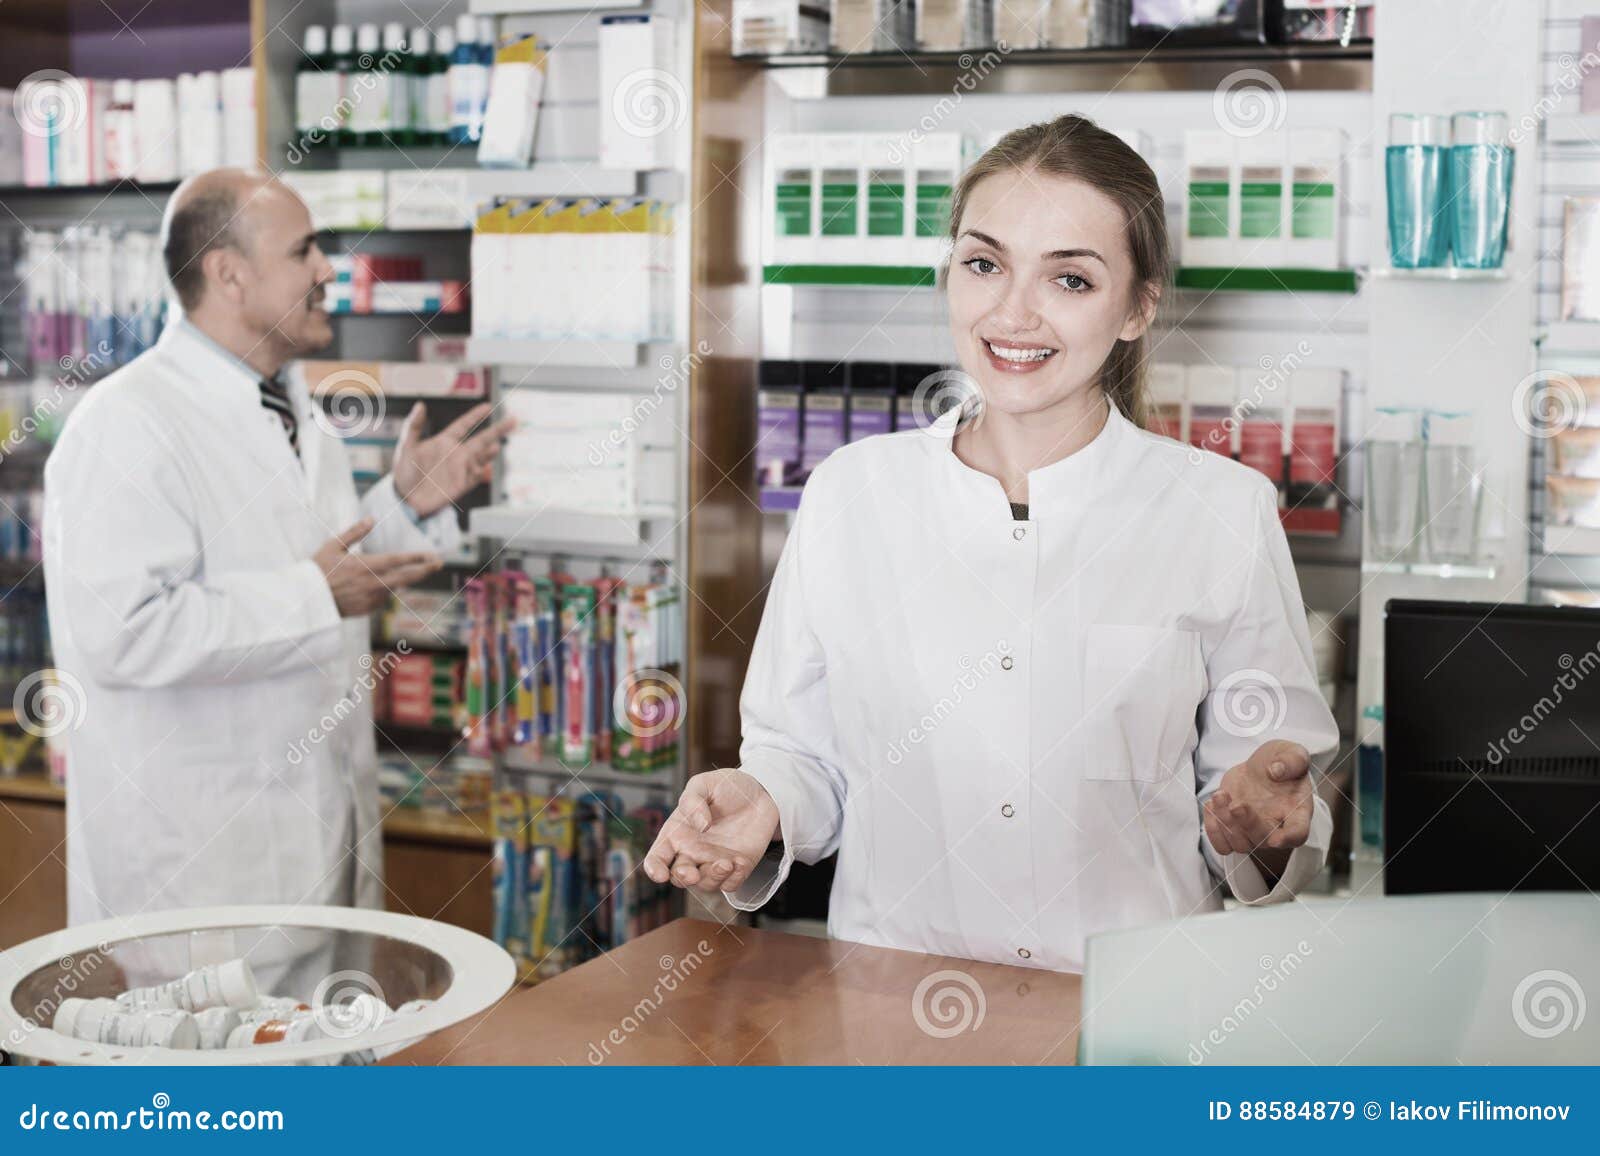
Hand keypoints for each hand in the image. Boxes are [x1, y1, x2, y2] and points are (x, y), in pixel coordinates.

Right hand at [313, 518, 442, 616]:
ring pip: (395, 587)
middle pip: (407, 577)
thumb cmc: (317, 570)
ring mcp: (371, 598)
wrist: (306, 601)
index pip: (398, 560)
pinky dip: (385, 590)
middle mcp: (372, 583)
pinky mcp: (368, 609)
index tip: (432, 555)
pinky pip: (383, 597)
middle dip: (425, 570)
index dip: (417, 557)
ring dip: (401, 580)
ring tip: (404, 571)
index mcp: (365, 566)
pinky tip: (376, 584)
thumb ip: (354, 532)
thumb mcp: (333, 546)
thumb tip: (372, 518)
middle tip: (439, 563)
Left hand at [392, 402, 516, 518]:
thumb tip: (421, 404)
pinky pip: (476, 476)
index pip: (464, 425)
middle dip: (497, 430)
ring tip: (496, 446)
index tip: (488, 406)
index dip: (475, 416)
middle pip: (481, 439)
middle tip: (512, 420)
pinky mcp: (462, 485)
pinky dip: (482, 470)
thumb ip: (413, 426)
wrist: (406, 500)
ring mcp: (461, 469)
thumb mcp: (406, 447)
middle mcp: (456, 454)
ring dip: (490, 452)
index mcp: (444, 442)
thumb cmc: (404, 472)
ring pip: (482, 457)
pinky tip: (485, 465)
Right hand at [642, 768, 780, 893]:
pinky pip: (731, 884)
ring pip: (705, 884)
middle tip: (693, 873)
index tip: (660, 874)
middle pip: (680, 876)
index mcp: (678, 833)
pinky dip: (734, 879)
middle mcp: (693, 851)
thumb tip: (700, 825)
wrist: (760, 791)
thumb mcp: (705, 783)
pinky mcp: (737, 867)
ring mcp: (714, 861)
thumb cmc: (726, 787)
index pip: (658, 857)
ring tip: (726, 862)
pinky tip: (740, 862)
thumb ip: (693, 800)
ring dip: (713, 878)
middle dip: (683, 878)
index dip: (654, 868)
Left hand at [1203, 739, 1313, 867]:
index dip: (1289, 839)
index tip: (1276, 839)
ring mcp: (1253, 830)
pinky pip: (1221, 844)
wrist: (1262, 768)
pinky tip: (1212, 804)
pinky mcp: (1234, 828)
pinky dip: (1213, 829)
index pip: (1298, 833)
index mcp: (1296, 812)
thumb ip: (1292, 759)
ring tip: (1220, 796)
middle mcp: (1276, 827)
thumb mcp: (1292, 752)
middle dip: (1247, 824)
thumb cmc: (1281, 763)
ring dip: (1225, 824)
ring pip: (1239, 844)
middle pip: (1262, 840)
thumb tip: (1277, 771)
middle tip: (1236, 805)